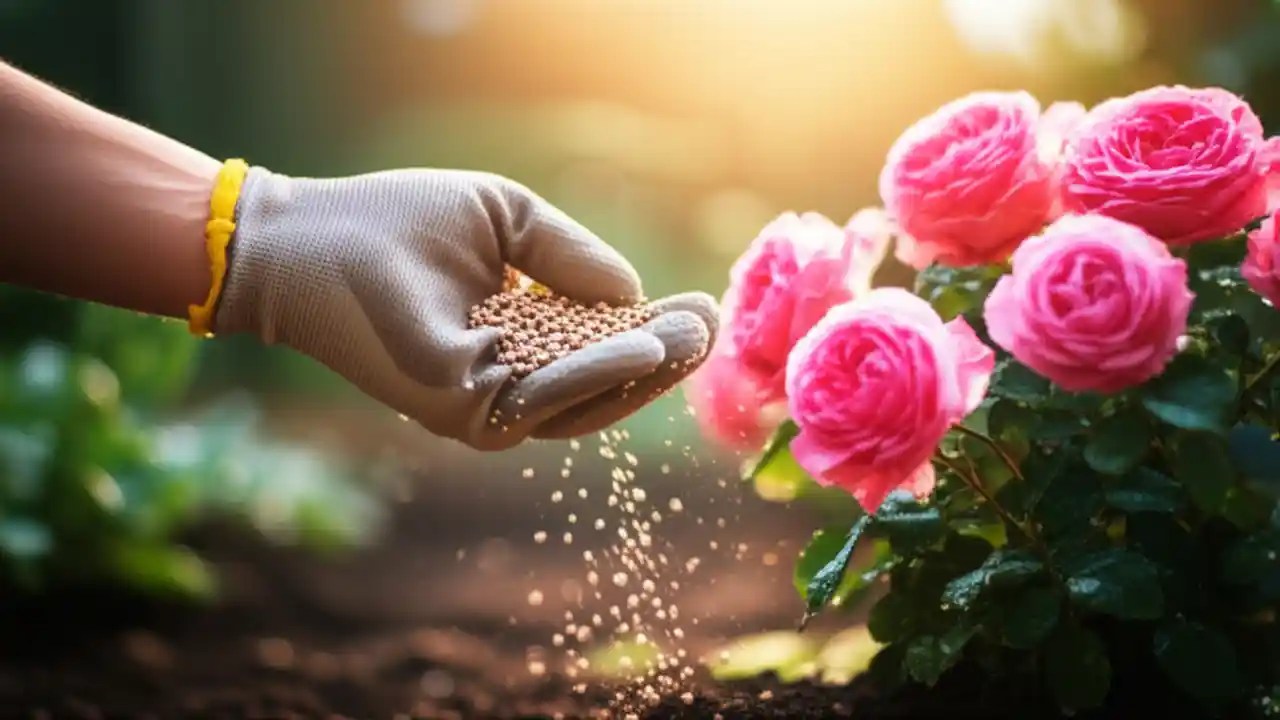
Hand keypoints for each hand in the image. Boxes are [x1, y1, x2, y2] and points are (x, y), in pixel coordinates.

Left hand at [214, 167, 716, 449]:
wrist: (309, 238)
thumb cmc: (399, 221)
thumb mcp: (508, 222)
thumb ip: (571, 257)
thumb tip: (636, 294)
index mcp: (518, 343)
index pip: (598, 351)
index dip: (653, 335)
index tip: (702, 311)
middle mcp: (504, 385)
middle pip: (602, 388)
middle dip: (662, 360)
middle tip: (712, 327)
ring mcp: (482, 405)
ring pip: (583, 401)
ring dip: (643, 369)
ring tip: (692, 335)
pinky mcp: (460, 409)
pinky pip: (544, 396)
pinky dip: (595, 371)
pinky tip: (640, 342)